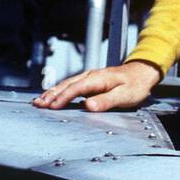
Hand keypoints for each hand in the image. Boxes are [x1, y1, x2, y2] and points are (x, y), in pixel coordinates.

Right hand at [32, 59, 161, 112]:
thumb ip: (106, 101)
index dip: (62, 98)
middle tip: (37, 105)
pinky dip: (59, 90)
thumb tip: (88, 106)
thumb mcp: (125, 95)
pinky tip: (51, 96)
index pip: (75, 88)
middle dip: (51, 95)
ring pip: (66, 84)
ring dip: (52, 92)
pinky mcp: (89, 81)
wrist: (142, 73)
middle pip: (67, 85)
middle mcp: (91, 76)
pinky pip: (70, 85)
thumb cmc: (135, 85)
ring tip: (39, 101)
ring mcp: (89, 77)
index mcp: (97, 78)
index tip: (51, 107)